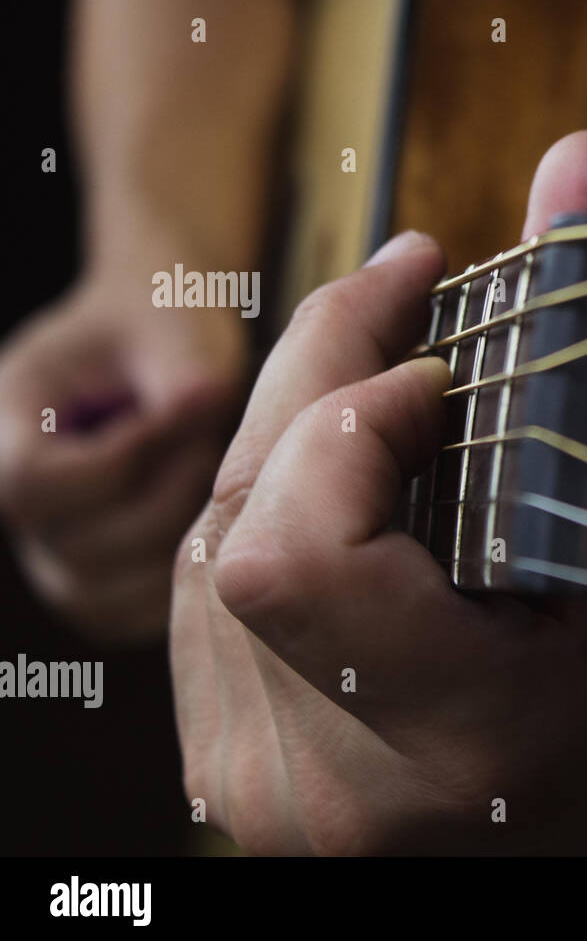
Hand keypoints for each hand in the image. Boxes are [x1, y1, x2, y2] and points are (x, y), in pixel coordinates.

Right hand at [0, 266, 248, 641]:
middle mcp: (17, 493)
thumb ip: (183, 373)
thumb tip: (204, 408)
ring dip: (174, 544)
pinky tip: (212, 525)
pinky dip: (179, 585)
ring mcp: (49, 546)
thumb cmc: (168, 325)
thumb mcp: (176, 324)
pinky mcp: (94, 582)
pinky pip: (128, 615)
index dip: (117, 464)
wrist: (168, 346)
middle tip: (213, 449)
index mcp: (11, 416)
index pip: (30, 482)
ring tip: (212, 483)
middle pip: (69, 546)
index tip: (181, 422)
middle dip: (160, 501)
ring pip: (97, 592)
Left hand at [171, 132, 586, 853]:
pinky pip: (206, 584)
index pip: (294, 549)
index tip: (442, 374)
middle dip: (321, 371)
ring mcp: (251, 776)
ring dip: (295, 430)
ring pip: (211, 535)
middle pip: (238, 514)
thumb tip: (578, 157)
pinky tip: (341, 472)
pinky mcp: (222, 759)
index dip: (349, 426)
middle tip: (404, 290)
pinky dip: (272, 497)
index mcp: (444, 742)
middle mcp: (318, 777)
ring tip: (386, 383)